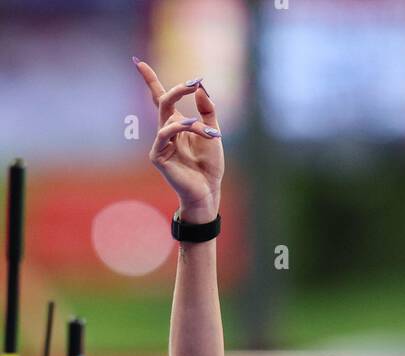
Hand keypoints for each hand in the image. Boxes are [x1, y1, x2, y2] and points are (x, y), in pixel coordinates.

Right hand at [134, 59, 223, 216]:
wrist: (208, 190)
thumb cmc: (209, 165)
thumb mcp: (213, 132)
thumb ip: (207, 110)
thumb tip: (201, 88)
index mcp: (177, 124)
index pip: (159, 98)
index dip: (149, 80)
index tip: (138, 62)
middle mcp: (166, 131)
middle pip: (164, 101)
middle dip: (178, 90)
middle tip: (194, 83)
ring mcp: (160, 143)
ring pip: (169, 118)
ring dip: (192, 122)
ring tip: (210, 132)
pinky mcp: (157, 156)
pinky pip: (164, 135)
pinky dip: (180, 128)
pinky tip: (194, 127)